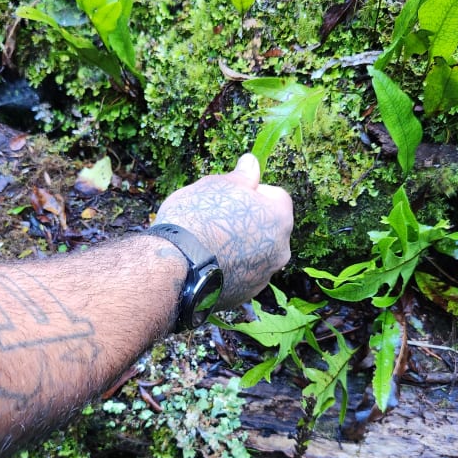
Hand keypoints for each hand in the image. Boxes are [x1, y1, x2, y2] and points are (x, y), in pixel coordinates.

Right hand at [155, 154, 292, 308]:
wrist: (177, 266)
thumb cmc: (198, 217)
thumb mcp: (218, 184)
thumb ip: (242, 175)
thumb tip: (252, 162)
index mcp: (279, 218)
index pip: (275, 195)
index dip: (251, 192)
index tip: (229, 195)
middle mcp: (280, 250)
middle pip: (267, 226)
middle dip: (248, 221)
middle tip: (215, 218)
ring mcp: (263, 276)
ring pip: (255, 252)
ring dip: (239, 246)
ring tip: (208, 243)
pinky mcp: (244, 295)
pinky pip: (241, 274)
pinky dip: (229, 268)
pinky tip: (207, 262)